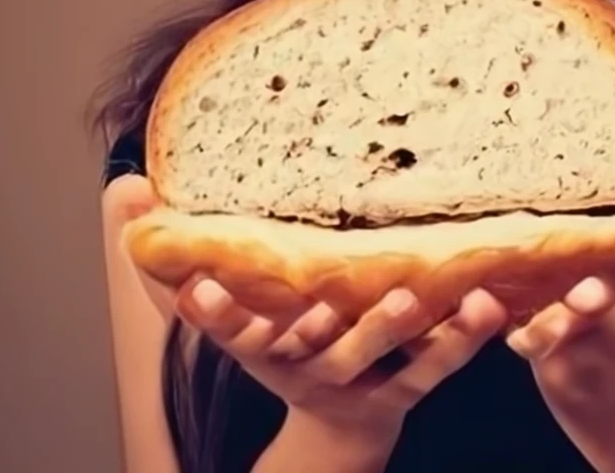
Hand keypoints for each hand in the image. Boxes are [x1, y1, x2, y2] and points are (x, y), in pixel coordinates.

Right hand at [111, 175, 507, 448]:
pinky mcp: (407, 387)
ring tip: (421, 297)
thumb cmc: (280, 342)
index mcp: (262, 344)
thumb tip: (127, 186)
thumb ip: (175, 251)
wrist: (336, 428)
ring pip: (381, 359)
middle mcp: (308, 365)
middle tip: (324, 306)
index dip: (214, 314)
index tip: (199, 290)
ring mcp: (359, 379)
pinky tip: (487, 303)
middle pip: (309, 347)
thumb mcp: (226, 305)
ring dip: (398, 330)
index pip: (228, 330)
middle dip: (314, 328)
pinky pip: (436, 366)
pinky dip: (462, 338)